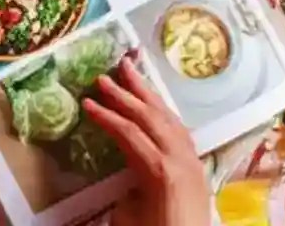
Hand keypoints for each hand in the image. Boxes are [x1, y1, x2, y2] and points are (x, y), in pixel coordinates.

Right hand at [83, 57, 211, 225]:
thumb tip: (117, 162)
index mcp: (160, 171)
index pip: (128, 132)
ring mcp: (193, 162)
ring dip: (148, 95)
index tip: (86, 102)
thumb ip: (122, 182)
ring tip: (131, 73)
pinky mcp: (198, 168)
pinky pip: (180, 130)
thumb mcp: (127, 214)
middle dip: (126, 94)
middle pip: (151, 117)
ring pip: (170, 118)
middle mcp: (181, 160)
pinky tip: (154, 105)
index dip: (106, 116)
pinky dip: (164, 112)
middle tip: (104, 77)